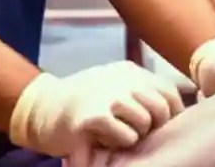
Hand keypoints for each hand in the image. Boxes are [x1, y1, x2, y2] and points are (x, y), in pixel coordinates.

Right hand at [8, 61, 184, 156]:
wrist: (40, 109)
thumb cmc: (82, 105)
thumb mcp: (113, 87)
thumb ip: (139, 91)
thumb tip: (175, 109)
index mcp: (129, 72)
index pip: (168, 91)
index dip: (172, 113)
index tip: (161, 127)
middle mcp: (121, 79)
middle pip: (161, 107)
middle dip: (154, 127)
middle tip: (135, 134)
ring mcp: (107, 96)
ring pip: (144, 122)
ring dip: (134, 136)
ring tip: (115, 135)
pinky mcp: (94, 116)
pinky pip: (127, 136)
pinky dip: (119, 142)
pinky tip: (103, 138)